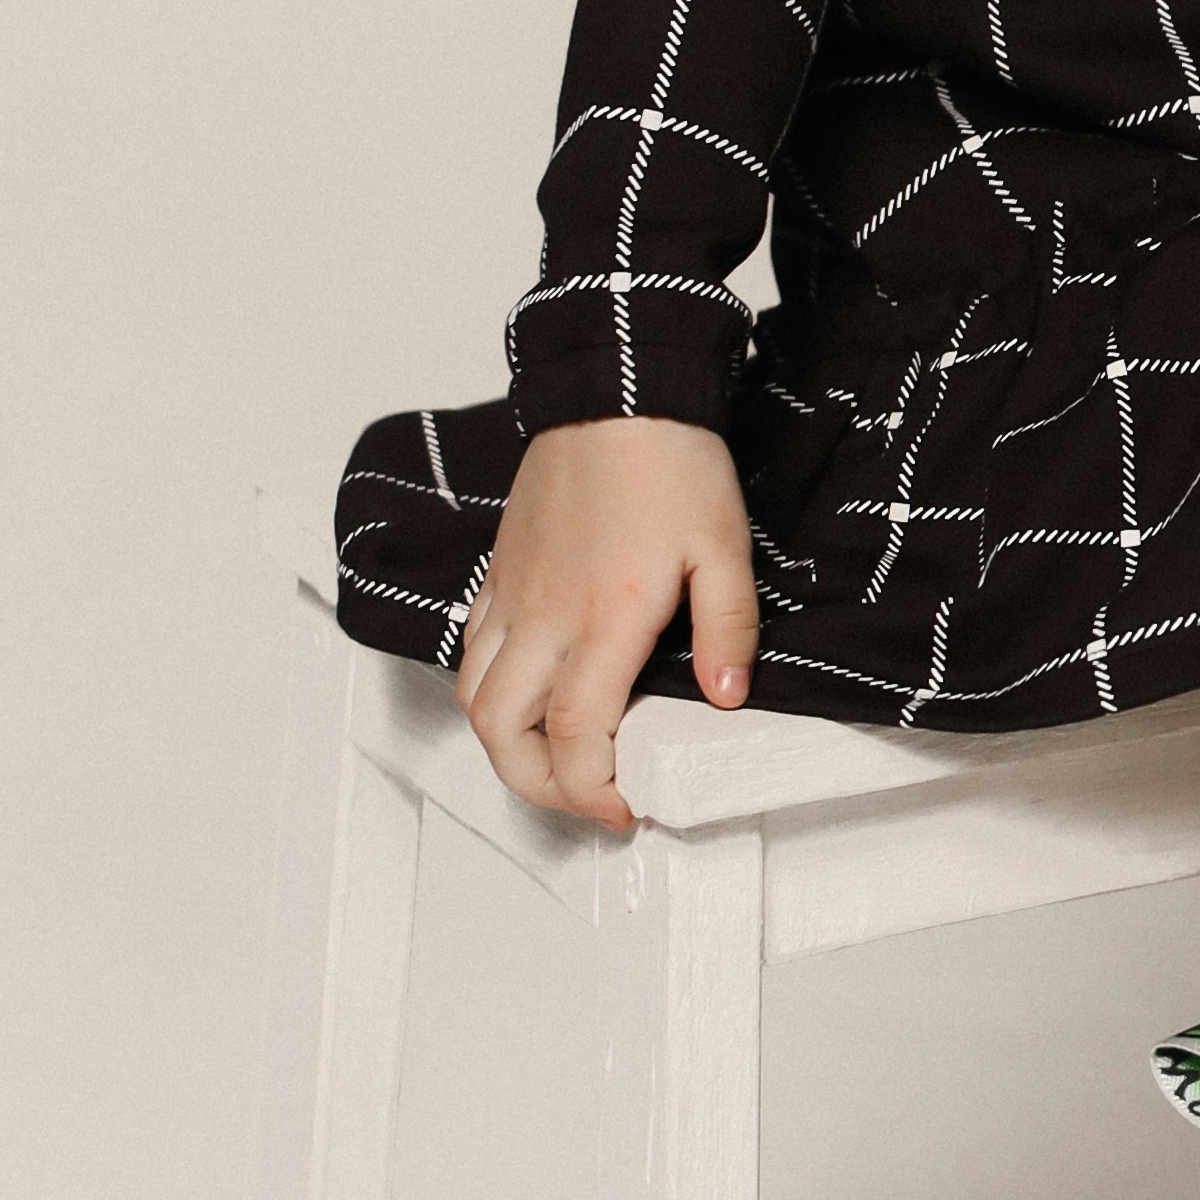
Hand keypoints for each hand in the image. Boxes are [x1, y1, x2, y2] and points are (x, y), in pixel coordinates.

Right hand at [455, 418, 760, 832]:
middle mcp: (545, 616)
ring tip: (556, 758)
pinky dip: (486, 689)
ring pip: (474, 696)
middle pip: (503, 733)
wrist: (615, 391)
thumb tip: (728, 698)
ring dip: (505, 745)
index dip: (594, 791)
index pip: (576, 737)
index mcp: (605, 618)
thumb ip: (729, 630)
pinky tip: (529, 690)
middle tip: (587, 798)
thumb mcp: (725, 548)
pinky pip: (470, 649)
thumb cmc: (671, 462)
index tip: (627, 808)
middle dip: (538, 787)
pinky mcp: (499, 572)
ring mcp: (513, 595)